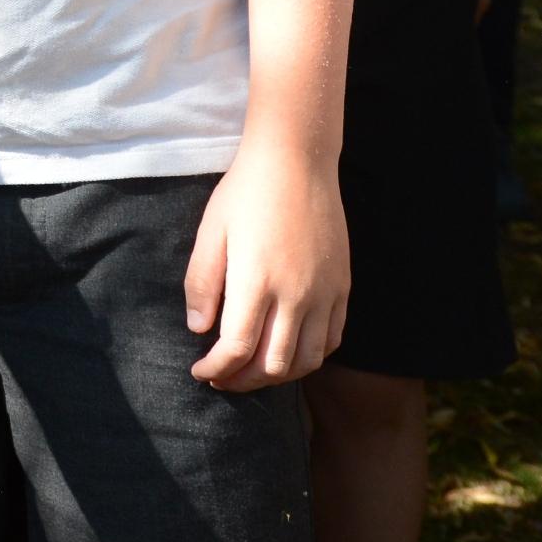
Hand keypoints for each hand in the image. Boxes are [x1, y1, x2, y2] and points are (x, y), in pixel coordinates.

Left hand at [184, 137, 349, 390]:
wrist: (297, 160)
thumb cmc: (246, 192)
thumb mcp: (211, 232)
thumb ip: (203, 284)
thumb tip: (200, 330)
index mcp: (257, 281)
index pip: (238, 349)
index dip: (216, 368)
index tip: (200, 370)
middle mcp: (296, 294)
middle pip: (273, 366)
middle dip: (243, 381)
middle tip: (221, 377)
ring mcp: (324, 292)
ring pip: (307, 360)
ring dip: (277, 376)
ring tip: (252, 370)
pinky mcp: (342, 286)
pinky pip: (332, 339)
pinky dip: (309, 357)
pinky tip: (287, 351)